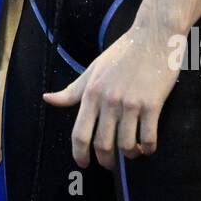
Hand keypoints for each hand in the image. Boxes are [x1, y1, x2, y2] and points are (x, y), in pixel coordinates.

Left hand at [43, 25, 180, 169]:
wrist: (153, 36)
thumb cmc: (123, 53)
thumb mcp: (93, 70)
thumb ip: (72, 90)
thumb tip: (47, 99)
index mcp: (91, 93)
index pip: (79, 134)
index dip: (79, 155)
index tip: (83, 164)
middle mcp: (108, 101)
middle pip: (102, 145)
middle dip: (105, 161)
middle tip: (109, 164)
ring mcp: (130, 104)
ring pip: (126, 145)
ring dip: (129, 155)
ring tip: (131, 152)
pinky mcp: (152, 105)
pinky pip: (148, 138)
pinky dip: (147, 148)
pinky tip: (147, 146)